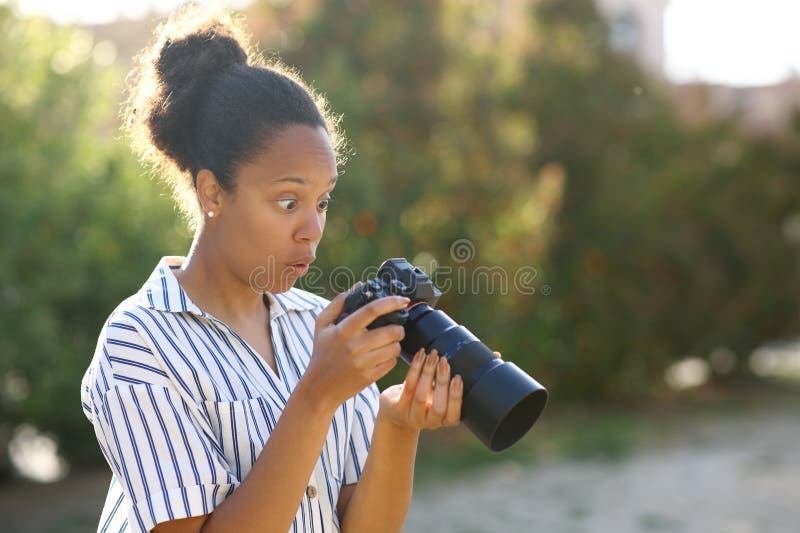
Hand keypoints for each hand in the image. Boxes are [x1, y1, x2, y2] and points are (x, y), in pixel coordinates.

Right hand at [302, 285, 409, 409]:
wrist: (319, 387)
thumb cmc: (322, 352)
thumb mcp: (322, 325)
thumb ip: (339, 302)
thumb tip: (359, 286)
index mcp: (343, 330)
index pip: (372, 310)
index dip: (391, 302)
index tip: (403, 300)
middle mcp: (354, 346)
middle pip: (391, 330)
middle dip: (398, 327)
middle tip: (394, 327)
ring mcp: (363, 363)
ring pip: (395, 347)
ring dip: (395, 342)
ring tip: (386, 342)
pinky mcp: (370, 377)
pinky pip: (392, 362)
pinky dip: (391, 357)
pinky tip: (381, 355)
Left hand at [377, 348, 501, 431]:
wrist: (398, 412)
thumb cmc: (430, 397)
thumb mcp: (448, 390)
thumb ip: (469, 376)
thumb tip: (496, 356)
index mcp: (447, 420)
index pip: (454, 414)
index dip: (456, 397)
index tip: (459, 377)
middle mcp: (431, 422)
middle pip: (437, 406)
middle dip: (441, 382)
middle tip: (445, 360)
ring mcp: (413, 416)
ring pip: (420, 396)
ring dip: (427, 373)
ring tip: (433, 355)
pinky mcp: (398, 408)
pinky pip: (406, 387)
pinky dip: (413, 369)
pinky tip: (420, 355)